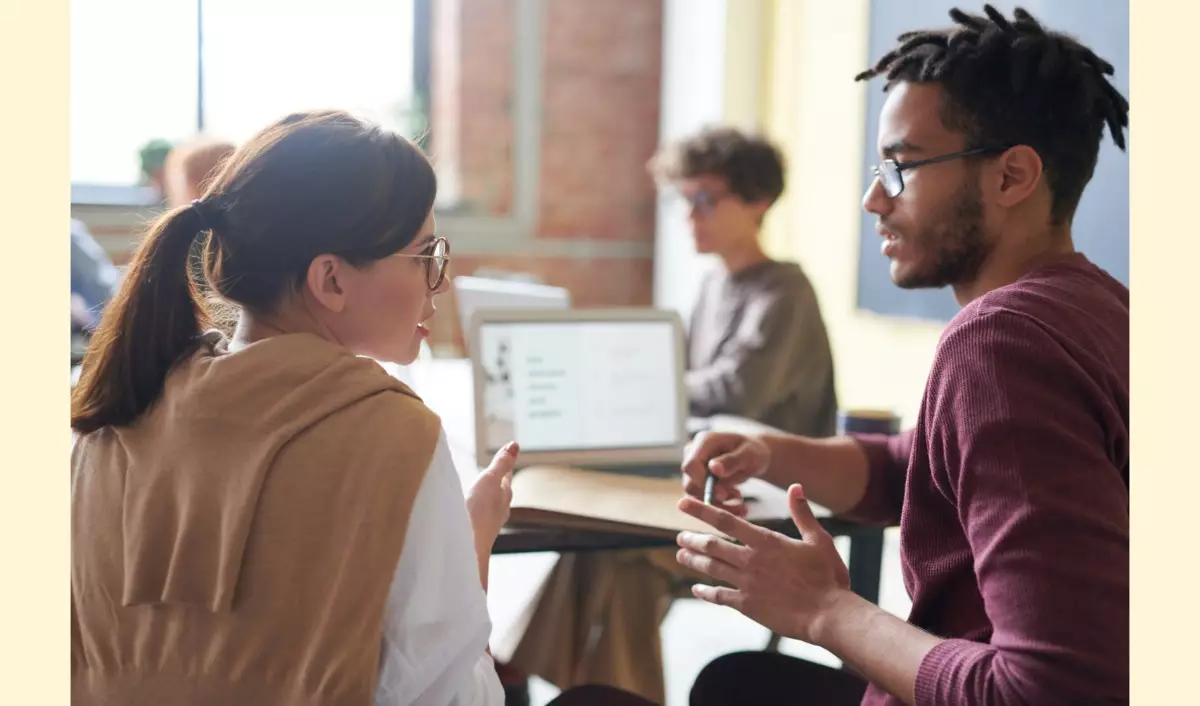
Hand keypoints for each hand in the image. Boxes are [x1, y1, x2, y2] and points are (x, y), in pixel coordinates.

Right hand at [466, 442, 518, 549]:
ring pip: (493, 507)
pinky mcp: (479, 534)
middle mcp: (500, 509)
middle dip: (498, 482)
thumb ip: (501, 464)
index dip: (506, 465)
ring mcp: (491, 523)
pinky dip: (479, 511)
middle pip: (501, 492)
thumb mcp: (489, 479)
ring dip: (489, 498)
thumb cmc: (479, 512)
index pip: (506, 475)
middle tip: (498, 473)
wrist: (469, 547)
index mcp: (504, 494)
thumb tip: (515, 445)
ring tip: (485, 494)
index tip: (509, 454)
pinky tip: (474, 516)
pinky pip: (482, 518)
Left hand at [674, 484, 851, 643]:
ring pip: (711, 568)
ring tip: (681, 554)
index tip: (683, 503)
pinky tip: (697, 589)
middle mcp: (751, 560)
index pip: (726, 521)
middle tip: (680, 536)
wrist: (827, 614)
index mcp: (765, 542)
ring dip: (694, 560)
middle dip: (692, 539)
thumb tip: (795, 486)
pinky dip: (705, 592)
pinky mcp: (747, 606)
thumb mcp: (818, 539)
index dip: (701, 511)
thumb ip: (802, 513)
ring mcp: (747, 584)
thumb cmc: (827, 576)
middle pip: (712, 545)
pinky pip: (719, 596)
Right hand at [681, 431, 770, 517]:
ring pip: (696, 497)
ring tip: (739, 497)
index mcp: (703, 442)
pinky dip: (720, 506)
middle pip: (690, 484)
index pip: (690, 466)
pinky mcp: (697, 482)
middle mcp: (693, 455)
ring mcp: (693, 469)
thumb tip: (713, 469)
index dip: (701, 482)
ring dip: (718, 503)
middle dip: (713, 496)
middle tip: (736, 496)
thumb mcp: (748, 454)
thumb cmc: (752, 451)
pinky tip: (736, 502)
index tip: (721, 492)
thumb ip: (731, 461)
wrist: (751, 456)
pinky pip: (702, 501)